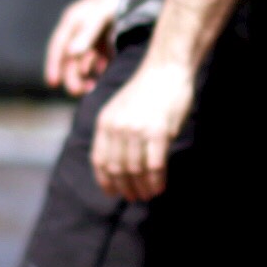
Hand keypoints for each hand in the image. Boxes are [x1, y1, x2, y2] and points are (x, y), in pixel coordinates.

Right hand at [44, 0, 120, 97]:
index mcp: (73, 20)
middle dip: (74, 76)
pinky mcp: (106, 40)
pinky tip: (106, 74)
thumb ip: (87, 32)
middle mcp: (80, 29)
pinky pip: (99, 60)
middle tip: (85, 91)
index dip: (53, 65)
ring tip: (96, 88)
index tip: (52, 83)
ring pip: (84, 62)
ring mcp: (93, 35)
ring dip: (87, 76)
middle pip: (70, 59)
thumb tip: (71, 53)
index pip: (58, 46)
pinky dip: (100, 69)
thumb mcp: (103, 14)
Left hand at [91, 57, 194, 201]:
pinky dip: (156, 181)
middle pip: (117, 170)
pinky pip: (154, 166)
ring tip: (148, 194)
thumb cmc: (146, 90)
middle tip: (135, 197)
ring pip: (136, 171)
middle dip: (126, 188)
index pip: (99, 161)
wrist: (166, 70)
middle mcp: (117, 128)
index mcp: (104, 122)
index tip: (112, 192)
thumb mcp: (120, 108)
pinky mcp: (158, 133)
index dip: (105, 181)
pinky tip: (160, 186)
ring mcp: (137, 131)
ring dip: (142, 187)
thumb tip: (118, 165)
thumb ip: (115, 132)